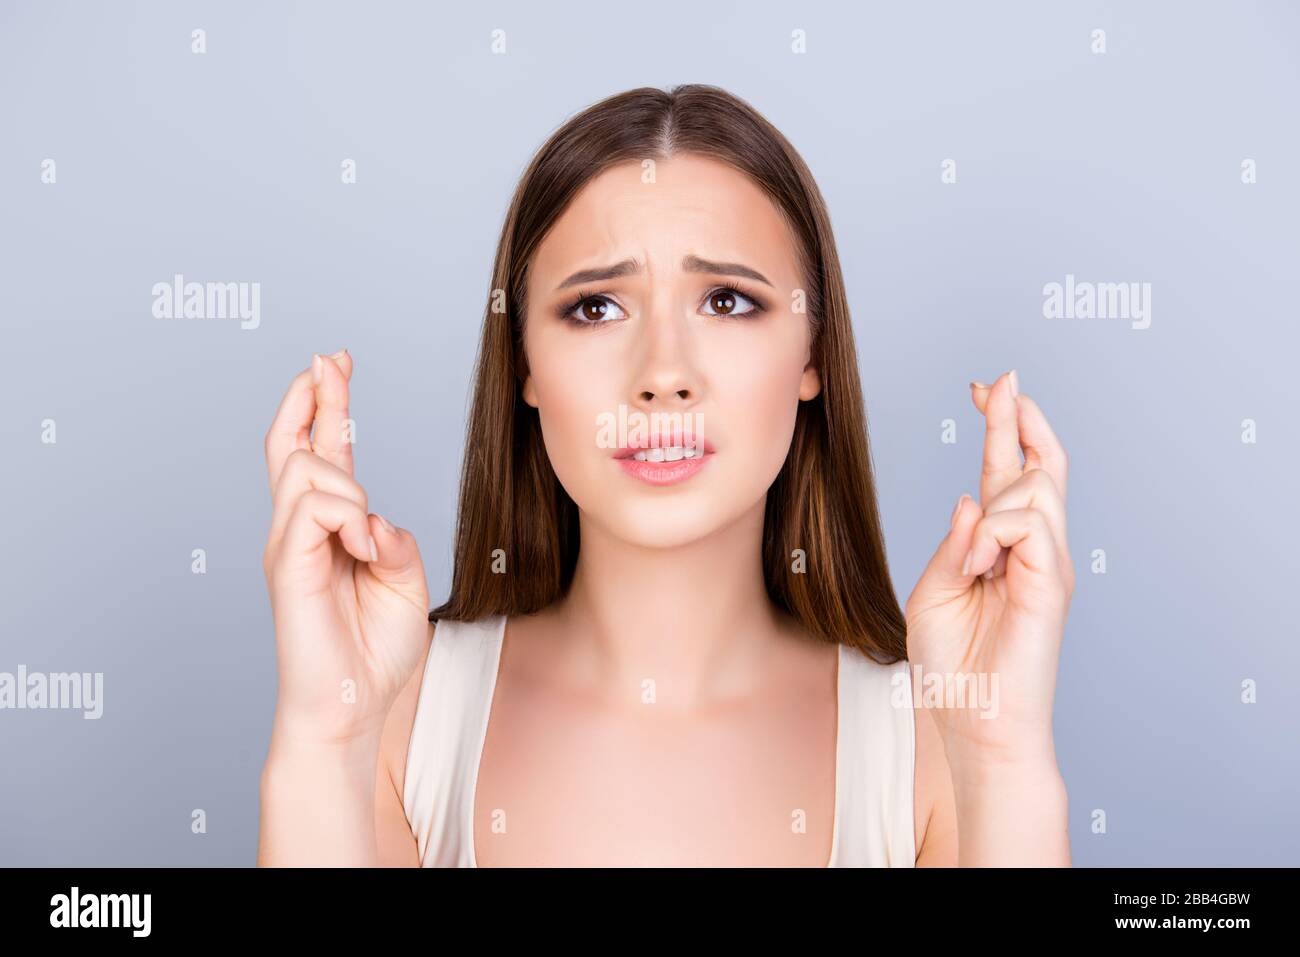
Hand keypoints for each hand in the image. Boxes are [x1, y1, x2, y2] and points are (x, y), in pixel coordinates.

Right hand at [262, 351, 429, 749]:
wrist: (352, 705)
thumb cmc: (374, 649)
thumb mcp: (405, 580)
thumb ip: (395, 539)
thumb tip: (371, 516)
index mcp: (331, 528)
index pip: (323, 453)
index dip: (326, 404)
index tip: (334, 361)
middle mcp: (301, 529)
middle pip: (293, 444)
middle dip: (313, 396)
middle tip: (329, 358)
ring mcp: (288, 545)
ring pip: (305, 469)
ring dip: (347, 483)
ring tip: (365, 533)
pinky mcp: (286, 567)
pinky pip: (311, 508)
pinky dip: (346, 514)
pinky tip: (360, 544)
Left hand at [904, 370, 1073, 768]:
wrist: (973, 722)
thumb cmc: (954, 665)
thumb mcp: (934, 592)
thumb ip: (954, 543)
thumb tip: (972, 497)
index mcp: (1001, 547)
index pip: (1008, 473)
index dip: (1002, 425)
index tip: (986, 385)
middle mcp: (1032, 550)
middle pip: (1036, 466)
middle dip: (1013, 417)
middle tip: (993, 380)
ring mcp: (1048, 566)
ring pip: (1034, 488)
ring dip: (993, 502)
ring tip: (972, 561)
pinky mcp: (1053, 585)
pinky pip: (1029, 525)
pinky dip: (994, 533)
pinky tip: (979, 566)